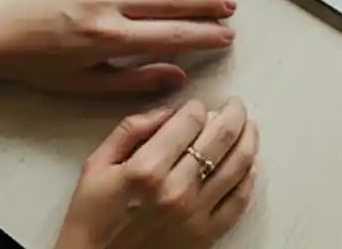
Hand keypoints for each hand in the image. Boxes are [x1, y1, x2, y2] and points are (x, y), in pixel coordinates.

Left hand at [0, 0, 236, 93]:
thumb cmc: (38, 65)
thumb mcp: (85, 84)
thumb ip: (135, 80)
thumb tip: (178, 76)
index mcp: (107, 37)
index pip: (170, 35)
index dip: (204, 36)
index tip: (226, 37)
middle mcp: (108, 5)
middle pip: (172, 2)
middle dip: (207, 6)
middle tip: (232, 13)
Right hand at [56, 98, 258, 248]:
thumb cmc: (92, 219)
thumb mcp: (96, 166)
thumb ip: (131, 130)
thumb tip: (167, 111)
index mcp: (146, 169)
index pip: (189, 121)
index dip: (196, 106)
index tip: (195, 106)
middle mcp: (176, 190)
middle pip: (220, 137)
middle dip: (233, 113)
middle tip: (235, 105)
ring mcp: (195, 214)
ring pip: (238, 164)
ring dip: (248, 138)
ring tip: (248, 126)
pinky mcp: (206, 235)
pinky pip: (240, 199)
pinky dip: (249, 176)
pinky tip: (249, 163)